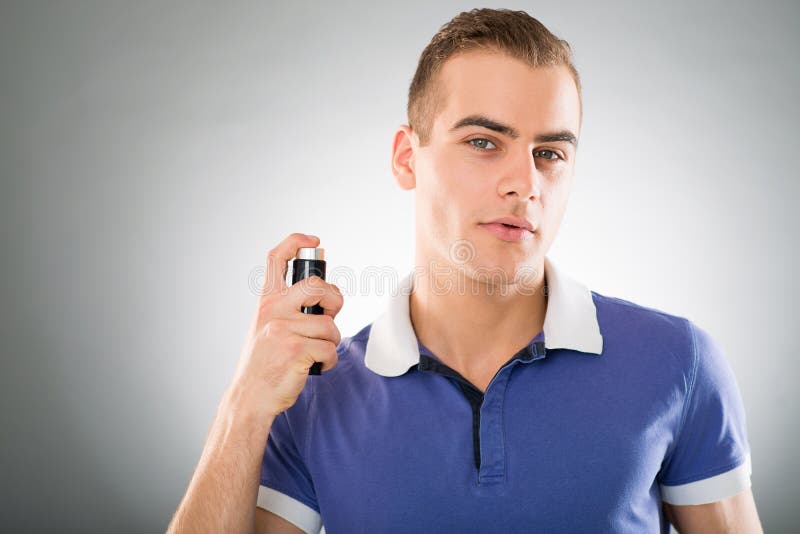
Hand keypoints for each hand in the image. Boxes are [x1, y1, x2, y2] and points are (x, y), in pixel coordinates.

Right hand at [230, 233, 343, 417]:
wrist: (251, 397)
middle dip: (335, 300)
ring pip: (329, 325)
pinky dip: (329, 361)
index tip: (314, 241)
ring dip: (331, 341)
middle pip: (318, 286)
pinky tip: (314, 366)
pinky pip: (330, 349)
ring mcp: (283, 329)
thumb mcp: (268, 327)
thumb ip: (289, 308)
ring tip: (315, 352)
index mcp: (266, 302)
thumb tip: (326, 294)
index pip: (276, 259)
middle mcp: (273, 310)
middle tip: (330, 314)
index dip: (295, 242)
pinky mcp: (296, 350)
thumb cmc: (265, 363)